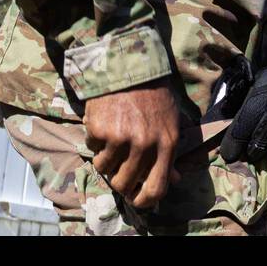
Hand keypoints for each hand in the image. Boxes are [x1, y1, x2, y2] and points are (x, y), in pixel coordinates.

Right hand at [84, 78, 182, 210]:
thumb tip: (175, 179)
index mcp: (167, 144)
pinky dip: (94, 140)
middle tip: (117, 170)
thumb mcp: (171, 121)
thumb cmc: (154, 93)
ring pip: (104, 169)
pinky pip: (91, 148)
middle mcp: (145, 144)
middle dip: (118, 181)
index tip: (136, 199)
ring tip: (110, 142)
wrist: (130, 65)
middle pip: (124, 184)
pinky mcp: (100, 129)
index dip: (144, 200)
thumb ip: (171, 151)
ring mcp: (121, 138)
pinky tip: (103, 123)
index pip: (157, 187)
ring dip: (104, 159)